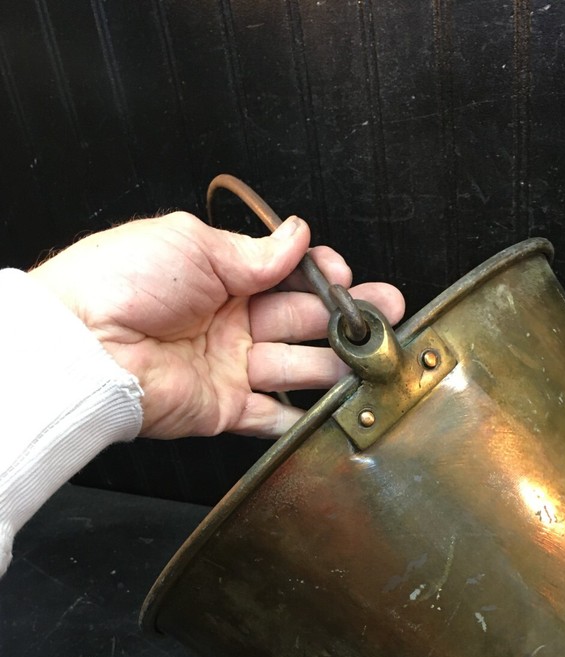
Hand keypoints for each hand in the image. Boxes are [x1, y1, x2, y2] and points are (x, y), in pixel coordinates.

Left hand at [31, 212, 404, 438]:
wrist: (86, 345)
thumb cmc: (123, 282)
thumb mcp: (195, 244)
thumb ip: (255, 251)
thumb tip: (298, 236)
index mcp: (221, 276)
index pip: (287, 275)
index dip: (321, 276)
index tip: (346, 274)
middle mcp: (230, 321)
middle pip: (301, 321)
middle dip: (346, 318)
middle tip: (385, 317)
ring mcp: (228, 367)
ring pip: (296, 367)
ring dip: (334, 364)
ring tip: (369, 359)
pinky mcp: (223, 408)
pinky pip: (269, 417)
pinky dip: (300, 418)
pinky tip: (334, 408)